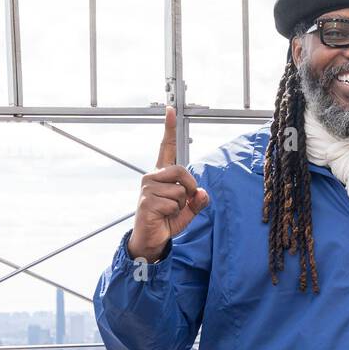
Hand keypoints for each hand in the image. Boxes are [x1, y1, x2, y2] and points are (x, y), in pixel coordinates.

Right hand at [128, 106, 208, 261]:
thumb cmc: (167, 220)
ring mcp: (147, 188)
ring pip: (180, 190)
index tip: (170, 110)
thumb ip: (198, 200)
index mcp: (161, 174)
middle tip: (184, 202)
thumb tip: (202, 192)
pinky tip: (163, 217)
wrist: (151, 239)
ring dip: (182, 205)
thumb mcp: (188, 210)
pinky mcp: (146, 202)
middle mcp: (152, 177)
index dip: (168, 129)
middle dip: (190, 188)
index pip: (166, 148)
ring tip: (169, 212)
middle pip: (181, 171)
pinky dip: (175, 213)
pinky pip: (173, 203)